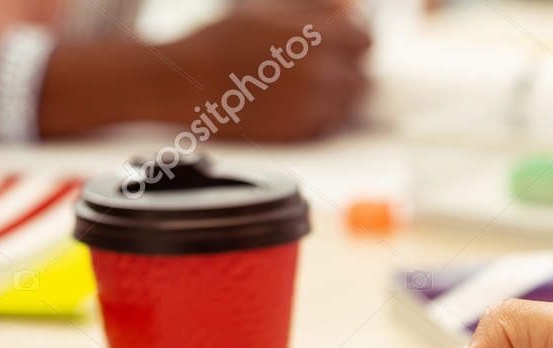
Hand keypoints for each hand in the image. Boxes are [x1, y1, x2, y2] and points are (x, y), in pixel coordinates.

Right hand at [161, 2, 369, 141]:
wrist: (188, 83)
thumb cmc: (222, 41)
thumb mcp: (266, 10)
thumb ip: (313, 8)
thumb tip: (350, 7)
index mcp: (313, 34)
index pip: (364, 41)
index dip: (354, 43)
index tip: (344, 46)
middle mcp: (318, 70)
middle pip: (360, 77)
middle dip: (346, 72)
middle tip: (321, 69)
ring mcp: (310, 104)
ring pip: (348, 105)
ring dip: (336, 97)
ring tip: (305, 88)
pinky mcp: (299, 131)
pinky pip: (327, 125)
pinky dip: (318, 117)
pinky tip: (293, 104)